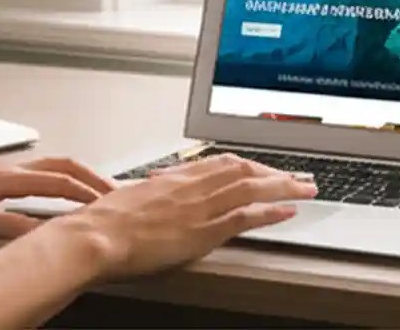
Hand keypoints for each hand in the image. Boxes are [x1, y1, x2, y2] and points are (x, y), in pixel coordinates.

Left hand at [0, 157, 115, 239]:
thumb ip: (12, 229)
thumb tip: (47, 236)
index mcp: (7, 179)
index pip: (60, 182)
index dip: (89, 193)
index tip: (112, 203)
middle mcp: (8, 171)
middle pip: (61, 166)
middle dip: (91, 178)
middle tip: (115, 193)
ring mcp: (0, 175)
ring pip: (49, 168)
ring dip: (75, 178)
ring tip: (93, 193)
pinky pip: (36, 177)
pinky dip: (57, 183)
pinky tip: (55, 199)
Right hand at [49, 153, 316, 280]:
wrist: (94, 235)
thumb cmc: (102, 223)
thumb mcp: (127, 201)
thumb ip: (147, 197)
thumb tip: (149, 198)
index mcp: (173, 178)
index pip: (219, 163)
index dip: (246, 164)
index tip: (261, 167)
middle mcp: (190, 186)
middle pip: (242, 169)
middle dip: (273, 171)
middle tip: (296, 176)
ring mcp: (198, 207)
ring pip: (251, 187)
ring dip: (283, 185)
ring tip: (305, 188)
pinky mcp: (202, 230)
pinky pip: (245, 216)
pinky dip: (270, 211)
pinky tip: (287, 211)